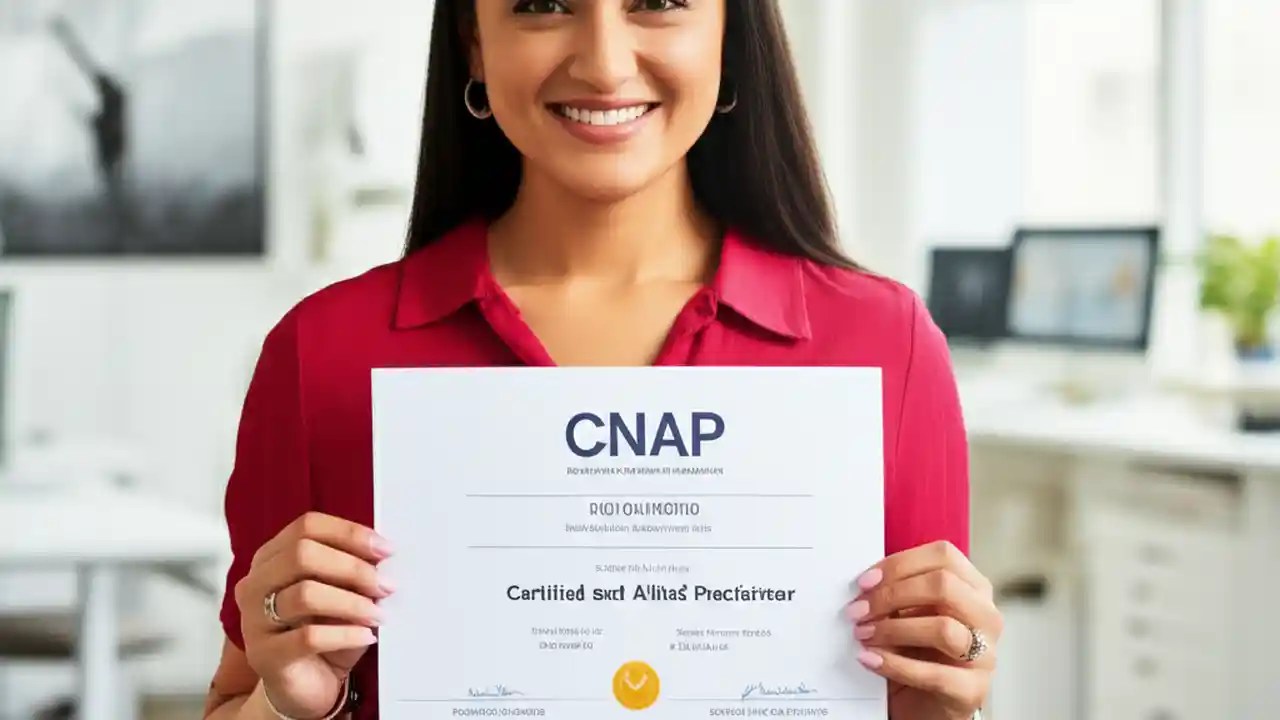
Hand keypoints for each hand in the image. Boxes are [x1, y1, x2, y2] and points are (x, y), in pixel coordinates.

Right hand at [233, 512, 393, 718]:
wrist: (305, 683)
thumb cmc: (323, 631)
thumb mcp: (339, 592)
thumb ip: (352, 570)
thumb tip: (384, 555)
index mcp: (271, 558)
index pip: (306, 527)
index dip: (349, 533)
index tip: (385, 549)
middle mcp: (256, 584)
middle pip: (302, 555)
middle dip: (353, 568)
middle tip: (386, 584)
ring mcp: (254, 620)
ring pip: (305, 595)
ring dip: (352, 602)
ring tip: (378, 613)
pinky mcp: (265, 654)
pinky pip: (308, 637)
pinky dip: (345, 634)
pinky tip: (366, 636)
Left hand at [845, 541, 1000, 719]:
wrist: (925, 704)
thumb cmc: (916, 651)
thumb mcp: (908, 613)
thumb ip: (897, 593)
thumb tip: (864, 584)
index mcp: (973, 587)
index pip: (944, 556)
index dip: (900, 564)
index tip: (865, 581)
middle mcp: (986, 616)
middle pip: (944, 586)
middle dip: (892, 594)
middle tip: (858, 609)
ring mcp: (985, 654)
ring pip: (942, 628)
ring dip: (893, 629)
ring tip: (862, 634)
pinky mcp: (973, 689)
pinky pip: (934, 674)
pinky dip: (895, 664)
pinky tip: (869, 659)